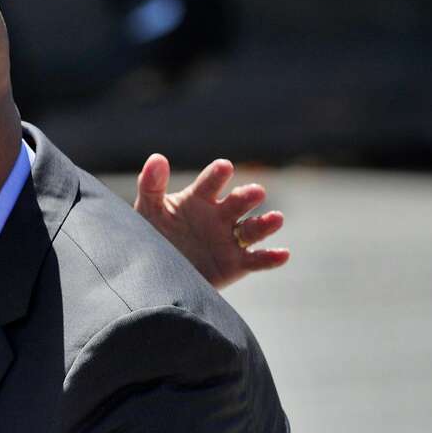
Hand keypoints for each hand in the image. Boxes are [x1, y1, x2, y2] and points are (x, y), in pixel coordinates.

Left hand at [134, 154, 289, 290]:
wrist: (155, 273)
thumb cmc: (152, 236)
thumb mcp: (148, 213)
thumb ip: (151, 187)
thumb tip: (157, 159)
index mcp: (199, 198)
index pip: (211, 182)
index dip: (218, 175)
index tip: (224, 167)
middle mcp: (219, 215)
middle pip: (238, 202)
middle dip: (247, 196)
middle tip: (255, 192)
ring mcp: (229, 239)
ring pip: (253, 228)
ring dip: (266, 223)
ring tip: (276, 219)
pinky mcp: (236, 263)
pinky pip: (257, 260)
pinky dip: (270, 258)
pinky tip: (283, 254)